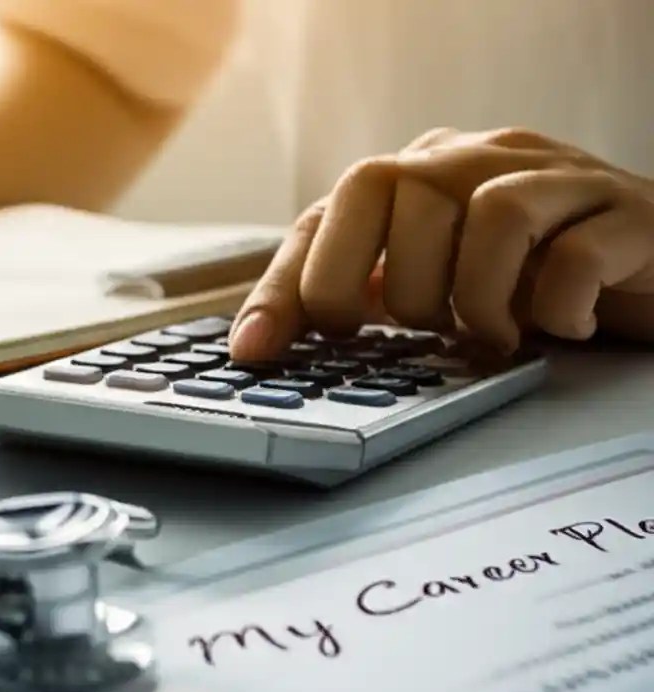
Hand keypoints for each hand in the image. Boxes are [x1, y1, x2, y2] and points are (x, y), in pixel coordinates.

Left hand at [229, 127, 653, 359]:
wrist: (649, 268)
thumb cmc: (526, 279)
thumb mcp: (430, 285)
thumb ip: (360, 296)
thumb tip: (262, 345)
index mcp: (422, 173)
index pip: (332, 209)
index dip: (289, 283)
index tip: (257, 351)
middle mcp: (480, 159)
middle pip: (400, 191)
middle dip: (399, 287)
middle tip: (426, 330)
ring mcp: (556, 176)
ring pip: (489, 215)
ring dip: (478, 299)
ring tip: (495, 334)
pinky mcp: (626, 212)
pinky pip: (576, 252)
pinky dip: (556, 306)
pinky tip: (559, 327)